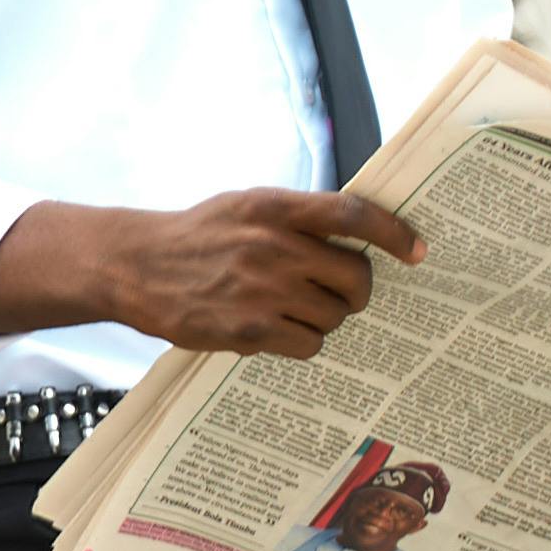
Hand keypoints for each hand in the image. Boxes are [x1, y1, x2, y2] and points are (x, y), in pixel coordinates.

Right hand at [0, 187, 420, 359]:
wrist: (133, 266)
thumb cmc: (195, 235)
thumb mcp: (244, 205)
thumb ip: (296, 216)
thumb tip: (356, 232)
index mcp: (274, 209)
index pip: (353, 215)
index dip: (394, 233)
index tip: (417, 251)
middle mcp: (273, 247)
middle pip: (355, 276)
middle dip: (356, 290)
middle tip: (340, 293)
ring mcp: (261, 291)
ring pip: (334, 316)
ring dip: (324, 318)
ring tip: (292, 311)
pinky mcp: (248, 330)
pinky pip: (307, 344)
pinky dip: (301, 341)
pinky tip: (276, 330)